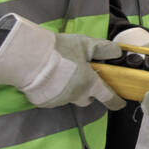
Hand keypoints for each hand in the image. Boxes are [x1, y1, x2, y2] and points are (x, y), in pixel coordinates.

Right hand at [0, 15, 124, 109]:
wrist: (29, 58)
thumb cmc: (61, 50)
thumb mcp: (85, 45)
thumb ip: (103, 49)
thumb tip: (118, 53)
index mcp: (89, 84)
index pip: (107, 97)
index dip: (115, 101)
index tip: (119, 103)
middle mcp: (76, 96)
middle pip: (86, 99)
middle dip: (87, 92)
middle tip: (81, 77)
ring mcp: (59, 101)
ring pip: (68, 98)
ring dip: (68, 89)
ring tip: (59, 72)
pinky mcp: (44, 102)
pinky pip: (52, 97)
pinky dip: (52, 90)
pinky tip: (46, 77)